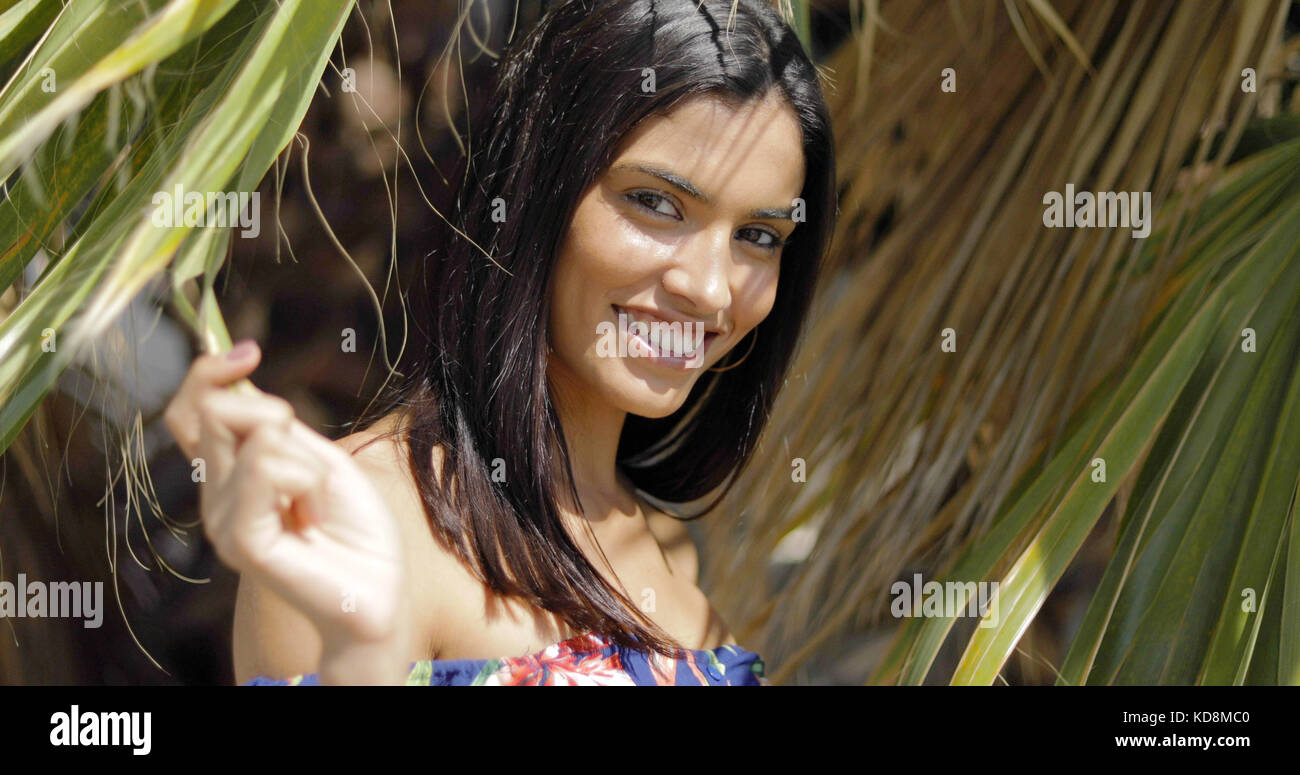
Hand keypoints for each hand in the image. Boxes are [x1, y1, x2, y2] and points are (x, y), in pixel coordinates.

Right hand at [164, 341, 404, 648]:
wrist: (378, 586)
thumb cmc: (355, 525)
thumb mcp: (317, 456)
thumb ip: (272, 425)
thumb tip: (234, 381)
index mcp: (231, 474)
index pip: (190, 411)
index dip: (208, 371)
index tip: (248, 352)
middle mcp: (216, 495)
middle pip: (213, 411)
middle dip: (275, 414)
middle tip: (311, 461)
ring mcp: (222, 519)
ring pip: (252, 436)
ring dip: (305, 457)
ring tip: (317, 501)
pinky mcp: (240, 540)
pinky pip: (263, 469)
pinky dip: (303, 477)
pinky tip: (311, 511)